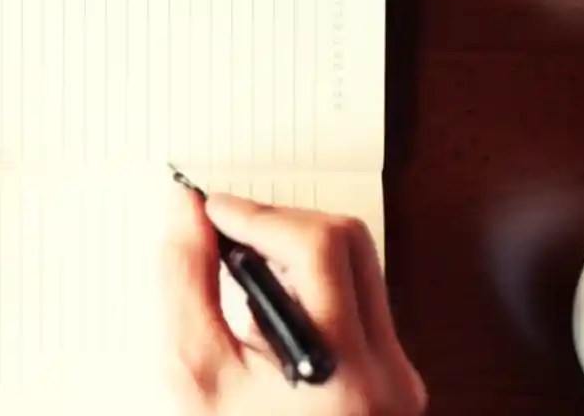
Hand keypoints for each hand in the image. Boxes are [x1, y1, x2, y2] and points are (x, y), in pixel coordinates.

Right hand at [160, 190, 426, 415]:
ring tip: (242, 276)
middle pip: (347, 242)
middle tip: (226, 231)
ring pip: (357, 263)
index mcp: (341, 372)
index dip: (256, 214)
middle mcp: (387, 369)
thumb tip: (186, 213)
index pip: (316, 248)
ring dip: (295, 247)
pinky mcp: (393, 373)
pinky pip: (358, 296)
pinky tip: (269, 307)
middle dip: (279, 222)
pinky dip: (310, 281)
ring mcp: (397, 373)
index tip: (209, 210)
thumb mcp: (194, 373)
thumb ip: (186, 282)